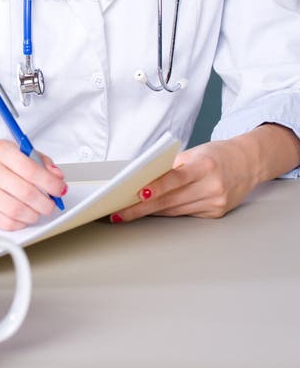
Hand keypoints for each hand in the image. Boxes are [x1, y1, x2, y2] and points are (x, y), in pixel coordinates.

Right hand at [0, 139, 66, 230]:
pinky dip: (20, 223)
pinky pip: (4, 222)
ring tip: (37, 211)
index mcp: (0, 149)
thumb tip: (57, 176)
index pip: (30, 168)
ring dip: (34, 214)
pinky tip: (23, 217)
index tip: (59, 188)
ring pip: (15, 209)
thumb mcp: (16, 153)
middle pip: (25, 191)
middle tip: (51, 204)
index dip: (50, 182)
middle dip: (45, 202)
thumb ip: (40, 161)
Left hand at [110, 137, 260, 222]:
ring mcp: (216, 202)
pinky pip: (186, 214)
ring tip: (129, 214)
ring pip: (176, 210)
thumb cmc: (217, 155)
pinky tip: (153, 212)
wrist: (247, 163)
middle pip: (171, 200)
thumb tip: (144, 180)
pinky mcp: (216, 213)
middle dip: (143, 208)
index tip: (137, 193)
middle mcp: (213, 186)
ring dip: (152, 212)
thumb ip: (173, 167)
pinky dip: (169, 212)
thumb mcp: (195, 153)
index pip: (176, 178)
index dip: (157, 187)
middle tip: (121, 213)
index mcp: (206, 166)